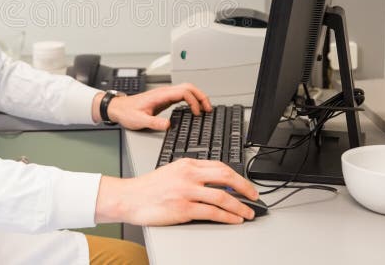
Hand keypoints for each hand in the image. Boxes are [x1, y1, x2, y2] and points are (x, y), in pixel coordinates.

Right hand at [95, 159, 258, 224]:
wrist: (130, 198)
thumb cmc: (149, 187)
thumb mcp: (172, 171)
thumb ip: (192, 173)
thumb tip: (215, 182)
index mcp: (187, 163)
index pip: (219, 166)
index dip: (237, 176)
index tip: (246, 184)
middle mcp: (188, 175)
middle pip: (226, 177)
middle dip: (245, 187)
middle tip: (254, 196)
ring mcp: (187, 192)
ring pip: (223, 196)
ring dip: (240, 206)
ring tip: (248, 213)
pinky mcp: (184, 209)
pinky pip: (212, 212)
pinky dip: (228, 217)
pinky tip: (234, 220)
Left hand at [96, 83, 211, 130]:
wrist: (118, 108)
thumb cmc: (127, 112)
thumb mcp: (140, 120)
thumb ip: (154, 123)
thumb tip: (169, 125)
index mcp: (161, 95)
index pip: (184, 92)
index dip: (194, 101)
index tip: (197, 113)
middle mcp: (164, 92)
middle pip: (189, 87)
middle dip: (201, 96)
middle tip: (209, 109)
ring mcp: (165, 94)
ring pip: (187, 90)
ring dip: (198, 97)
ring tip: (205, 109)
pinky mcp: (165, 99)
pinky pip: (183, 95)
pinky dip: (192, 100)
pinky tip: (195, 109)